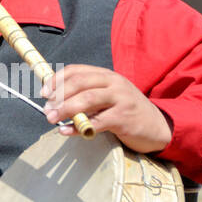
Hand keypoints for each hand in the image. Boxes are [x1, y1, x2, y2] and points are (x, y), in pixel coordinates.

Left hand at [43, 65, 172, 153]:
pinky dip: (77, 127)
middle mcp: (114, 83)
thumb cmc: (128, 112)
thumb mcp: (110, 96)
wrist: (158, 126)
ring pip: (87, 100)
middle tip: (46, 109)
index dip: (58, 80)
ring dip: (65, 109)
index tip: (44, 92)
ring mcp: (121, 100)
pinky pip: (96, 122)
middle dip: (59, 95)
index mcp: (108, 76)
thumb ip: (89, 95)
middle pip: (80, 83)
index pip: (78, 70)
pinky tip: (65, 131)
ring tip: (51, 118)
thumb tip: (56, 101)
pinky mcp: (124, 118)